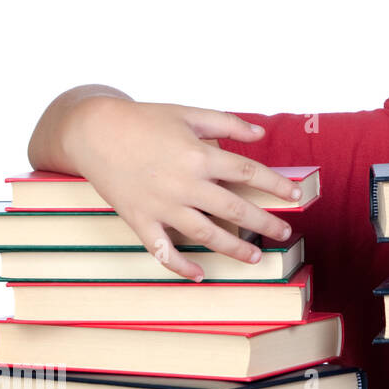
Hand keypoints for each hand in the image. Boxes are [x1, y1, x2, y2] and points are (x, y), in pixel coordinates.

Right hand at [62, 96, 300, 280]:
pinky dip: (181, 265)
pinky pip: (163, 250)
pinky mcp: (140, 220)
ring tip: (256, 257)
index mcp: (199, 155)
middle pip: (235, 208)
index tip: (297, 195)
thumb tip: (261, 134)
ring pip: (206, 234)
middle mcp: (185, 184)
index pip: (249, 172)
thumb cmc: (143, 119)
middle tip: (285, 233)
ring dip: (234, 249)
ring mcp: (162, 205)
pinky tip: (201, 274)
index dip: (276, 185)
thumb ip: (228, 124)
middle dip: (265, 223)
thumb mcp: (188, 114)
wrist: (91, 131)